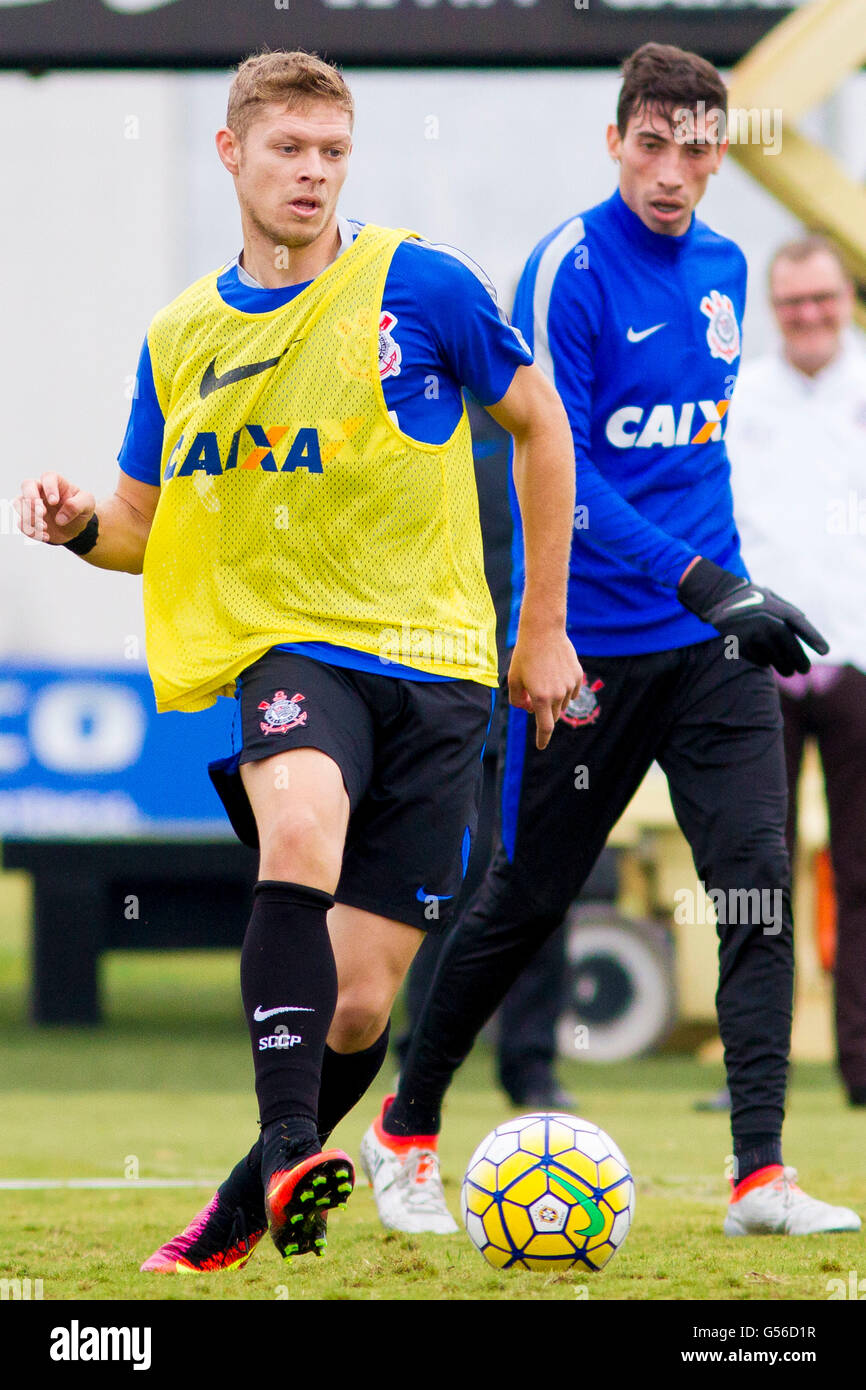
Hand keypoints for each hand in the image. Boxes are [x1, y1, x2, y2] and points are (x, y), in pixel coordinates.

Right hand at [15, 473, 95, 545]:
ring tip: (45, 527)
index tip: (54, 502)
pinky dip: (31, 531)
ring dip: (29, 517)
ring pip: (18, 504)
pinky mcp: (27, 518)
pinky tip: (46, 536)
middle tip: (42, 513)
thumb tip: (60, 518)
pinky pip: (21, 522)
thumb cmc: (81, 510)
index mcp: (56, 483)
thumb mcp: (88, 504)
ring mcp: (31, 504)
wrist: (76, 528)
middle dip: (31, 499)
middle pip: (26, 485)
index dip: (49, 488)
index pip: (48, 477)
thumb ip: (77, 505)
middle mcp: (40, 490)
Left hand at [508, 629, 583, 749]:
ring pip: (562, 704)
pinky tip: (555, 674)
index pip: (545, 728)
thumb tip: (528, 709)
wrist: (543, 631)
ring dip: (553, 701)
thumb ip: (518, 699)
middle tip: (533, 698)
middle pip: (553, 716)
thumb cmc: (524, 655)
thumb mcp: (513, 678)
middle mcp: (558, 694)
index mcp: (541, 698)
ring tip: (543, 680)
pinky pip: (571, 692)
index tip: (541, 746)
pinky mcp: (577, 676)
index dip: (543, 739)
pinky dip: (563, 690)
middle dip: (544, 714)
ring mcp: (570, 685)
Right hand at [678, 557, 828, 676]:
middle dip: (799, 660)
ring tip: (788, 672)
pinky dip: (765, 663)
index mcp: (776, 608)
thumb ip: (787, 610)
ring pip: (775, 657)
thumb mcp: (770, 597)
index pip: (800, 625)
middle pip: (789, 647)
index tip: (825, 651)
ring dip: (784, 666)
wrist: (717, 597)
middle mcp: (766, 621)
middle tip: (804, 670)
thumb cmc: (748, 597)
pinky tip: (767, 662)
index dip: (814, 638)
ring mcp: (752, 634)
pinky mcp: (740, 644)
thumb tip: (804, 623)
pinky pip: (758, 659)